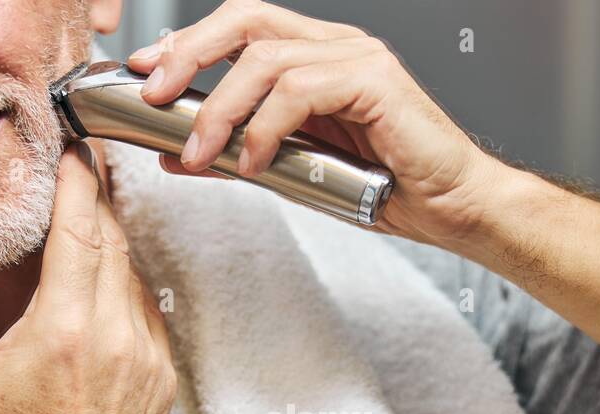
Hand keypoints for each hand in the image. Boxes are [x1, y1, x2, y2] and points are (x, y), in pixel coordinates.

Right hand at [0, 143, 176, 413]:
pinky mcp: (163, 384)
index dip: (81, 181)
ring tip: (85, 236)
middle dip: (95, 208)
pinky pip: (150, 319)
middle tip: (80, 178)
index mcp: (67, 328)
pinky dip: (127, 297)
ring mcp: (149, 361)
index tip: (78, 149)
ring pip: (136, 281)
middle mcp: (118, 337)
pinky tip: (102, 299)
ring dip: (111, 253)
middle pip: (114, 245)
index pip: (83, 228)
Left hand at [130, 0, 504, 246]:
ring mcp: (357, 57)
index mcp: (318, 56)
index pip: (241, 27)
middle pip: (245, 20)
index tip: (146, 73)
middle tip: (155, 95)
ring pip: (265, 60)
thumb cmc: (387, 188)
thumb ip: (240, 154)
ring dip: (221, 109)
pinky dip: (266, 129)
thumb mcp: (296, 172)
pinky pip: (300, 92)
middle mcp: (336, 45)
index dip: (188, 43)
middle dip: (189, 54)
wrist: (453, 207)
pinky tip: (256, 163)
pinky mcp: (374, 80)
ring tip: (202, 153)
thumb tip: (178, 153)